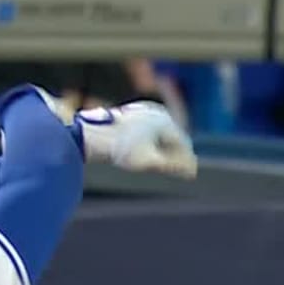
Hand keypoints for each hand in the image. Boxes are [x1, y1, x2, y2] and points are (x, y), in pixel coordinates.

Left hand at [75, 100, 198, 178]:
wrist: (91, 136)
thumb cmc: (120, 149)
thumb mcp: (148, 161)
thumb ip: (171, 165)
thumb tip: (191, 171)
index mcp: (163, 121)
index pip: (182, 143)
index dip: (186, 159)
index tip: (189, 173)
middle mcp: (156, 112)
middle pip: (172, 136)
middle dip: (176, 153)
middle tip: (179, 170)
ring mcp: (143, 111)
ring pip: (160, 132)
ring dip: (164, 147)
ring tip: (164, 164)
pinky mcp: (132, 113)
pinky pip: (148, 129)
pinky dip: (152, 141)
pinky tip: (147, 152)